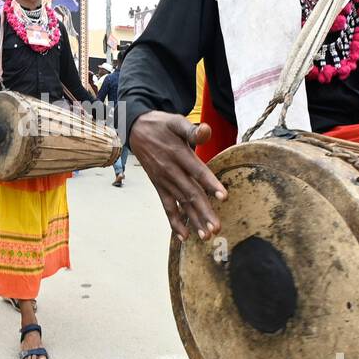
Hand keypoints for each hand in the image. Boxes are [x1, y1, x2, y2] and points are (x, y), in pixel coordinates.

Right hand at [130, 111, 227, 240]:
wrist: (135, 130)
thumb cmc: (161, 125)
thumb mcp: (176, 121)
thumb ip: (191, 129)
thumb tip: (206, 130)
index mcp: (178, 154)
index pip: (197, 171)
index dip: (210, 184)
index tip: (223, 197)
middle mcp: (171, 171)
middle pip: (190, 193)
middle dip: (204, 212)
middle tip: (216, 228)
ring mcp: (164, 181)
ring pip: (181, 203)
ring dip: (193, 220)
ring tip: (205, 236)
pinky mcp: (159, 186)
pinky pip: (167, 206)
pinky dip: (174, 222)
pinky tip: (184, 236)